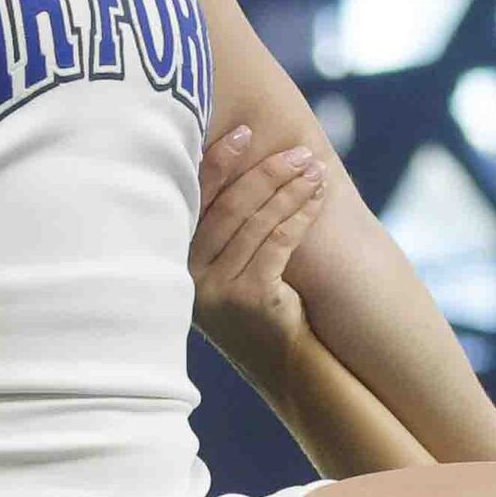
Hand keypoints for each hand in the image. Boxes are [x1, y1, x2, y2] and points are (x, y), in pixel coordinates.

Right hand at [189, 123, 327, 363]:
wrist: (282, 364)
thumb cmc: (259, 306)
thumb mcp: (228, 268)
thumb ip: (222, 228)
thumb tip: (241, 156)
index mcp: (177, 262)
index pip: (195, 200)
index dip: (218, 162)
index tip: (244, 132)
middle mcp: (190, 275)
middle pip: (230, 207)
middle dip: (267, 172)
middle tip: (299, 152)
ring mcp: (217, 289)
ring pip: (257, 221)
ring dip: (290, 189)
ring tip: (315, 170)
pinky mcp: (249, 297)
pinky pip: (278, 240)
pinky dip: (300, 213)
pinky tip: (317, 198)